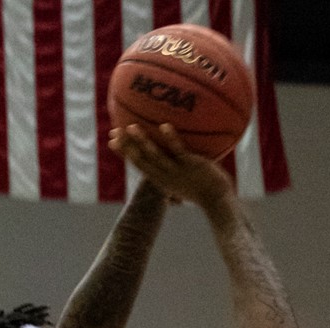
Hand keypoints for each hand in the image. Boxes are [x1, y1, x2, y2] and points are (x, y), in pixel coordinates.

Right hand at [109, 124, 232, 208]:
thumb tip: (172, 158)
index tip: (112, 141)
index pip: (138, 164)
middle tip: (114, 131)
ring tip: (131, 127)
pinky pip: (178, 150)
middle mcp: (164, 176)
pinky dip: (170, 139)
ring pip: (155, 155)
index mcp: (160, 178)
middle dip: (126, 146)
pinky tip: (164, 126)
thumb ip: (176, 168)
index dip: (123, 152)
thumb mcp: (184, 181)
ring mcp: (176, 171)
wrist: (217, 200)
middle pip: (140, 159)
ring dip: (141, 142)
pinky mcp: (190, 165)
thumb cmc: (203, 190)